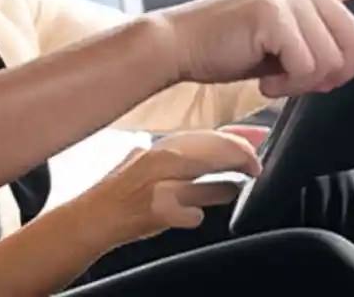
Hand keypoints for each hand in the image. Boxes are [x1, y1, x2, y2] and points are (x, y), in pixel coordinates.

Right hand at [71, 129, 260, 248]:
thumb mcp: (147, 156)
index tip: (257, 141)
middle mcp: (162, 164)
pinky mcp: (164, 216)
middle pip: (217, 156)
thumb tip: (225, 139)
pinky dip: (197, 214)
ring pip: (216, 188)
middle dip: (243, 160)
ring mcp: (164, 191)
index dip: (237, 140)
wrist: (96, 215)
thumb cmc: (122, 185)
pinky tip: (192, 213)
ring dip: (227, 189)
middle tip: (254, 166)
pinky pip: (197, 215)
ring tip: (228, 187)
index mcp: (160, 148)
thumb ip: (182, 150)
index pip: (208, 137)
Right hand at [156, 0, 353, 97]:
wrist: (180, 43)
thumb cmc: (229, 44)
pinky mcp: (274, 11)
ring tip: (274, 73)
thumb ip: (329, 45)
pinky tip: (264, 74)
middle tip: (292, 76)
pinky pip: (307, 65)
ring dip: (305, 82)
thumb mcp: (287, 47)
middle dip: (330, 74)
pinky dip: (287, 82)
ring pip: (335, 59)